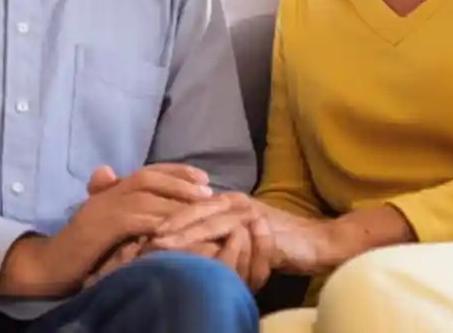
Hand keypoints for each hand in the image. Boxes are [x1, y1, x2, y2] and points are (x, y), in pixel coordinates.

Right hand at [0, 163, 213, 296]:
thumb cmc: (80, 251)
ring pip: (146, 196)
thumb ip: (125, 212)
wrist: (48, 266)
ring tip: (202, 208)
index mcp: (109, 192)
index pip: (146, 173)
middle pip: (148, 178)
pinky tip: (178, 227)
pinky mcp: (101, 228)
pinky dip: (159, 221)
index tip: (203, 178)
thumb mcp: (106, 227)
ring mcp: (102, 209)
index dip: (176, 172)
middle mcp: (106, 194)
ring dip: (176, 201)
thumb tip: (144, 200)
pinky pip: (136, 219)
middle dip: (181, 181)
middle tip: (209, 191)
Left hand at [151, 194, 337, 275]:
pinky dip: (211, 241)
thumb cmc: (277, 243)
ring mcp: (247, 210)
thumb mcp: (240, 239)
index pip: (186, 208)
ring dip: (182, 232)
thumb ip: (216, 237)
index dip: (161, 219)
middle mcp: (233, 201)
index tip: (135, 231)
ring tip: (159, 243)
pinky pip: (230, 232)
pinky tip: (196, 250)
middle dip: (164, 224)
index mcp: (225, 202)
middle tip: (138, 237)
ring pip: (206, 219)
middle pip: (191, 210)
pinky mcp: (261, 223)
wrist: (317, 242)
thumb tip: (184, 249)